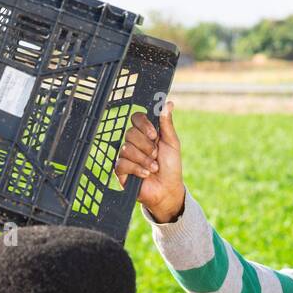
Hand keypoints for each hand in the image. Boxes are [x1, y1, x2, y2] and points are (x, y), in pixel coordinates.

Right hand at [113, 100, 184, 222]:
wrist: (168, 189)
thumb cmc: (171, 167)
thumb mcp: (172, 143)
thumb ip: (167, 124)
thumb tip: (168, 103)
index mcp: (146, 133)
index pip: (136, 118)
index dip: (143, 125)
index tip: (154, 135)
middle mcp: (134, 142)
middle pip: (130, 132)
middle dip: (146, 146)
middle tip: (156, 155)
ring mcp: (126, 156)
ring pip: (126, 148)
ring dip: (144, 159)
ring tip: (153, 167)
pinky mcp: (121, 170)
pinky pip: (122, 163)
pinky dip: (137, 169)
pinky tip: (145, 174)